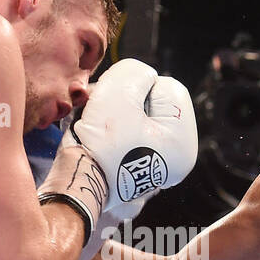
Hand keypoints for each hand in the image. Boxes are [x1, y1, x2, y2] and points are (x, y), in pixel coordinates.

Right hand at [39, 59, 197, 242]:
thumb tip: (142, 77)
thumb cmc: (100, 144)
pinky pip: (127, 132)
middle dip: (124, 98)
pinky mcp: (137, 165)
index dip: (135, 88)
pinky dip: (110, 126)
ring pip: (137, 115)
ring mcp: (157, 163)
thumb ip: (135, 73)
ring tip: (92, 120)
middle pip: (153, 102)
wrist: (76, 187)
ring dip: (113, 109)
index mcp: (183, 141)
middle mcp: (177, 156)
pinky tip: (94, 132)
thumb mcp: (119, 94)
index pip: (167, 87)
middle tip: (100, 109)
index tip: (116, 110)